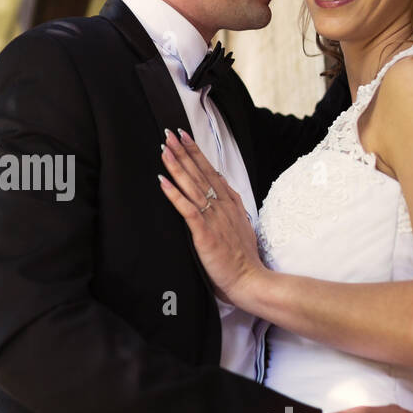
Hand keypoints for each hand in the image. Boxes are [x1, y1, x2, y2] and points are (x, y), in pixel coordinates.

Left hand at [158, 128, 264, 306]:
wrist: (250, 279)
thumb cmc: (242, 258)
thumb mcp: (240, 226)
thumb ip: (230, 210)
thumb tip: (223, 197)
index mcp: (230, 202)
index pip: (210, 171)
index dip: (196, 153)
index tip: (184, 137)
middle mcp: (222, 205)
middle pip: (199, 172)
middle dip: (183, 151)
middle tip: (169, 133)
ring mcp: (213, 218)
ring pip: (192, 185)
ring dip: (176, 166)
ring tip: (164, 149)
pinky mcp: (205, 233)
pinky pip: (186, 209)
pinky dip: (174, 194)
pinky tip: (162, 181)